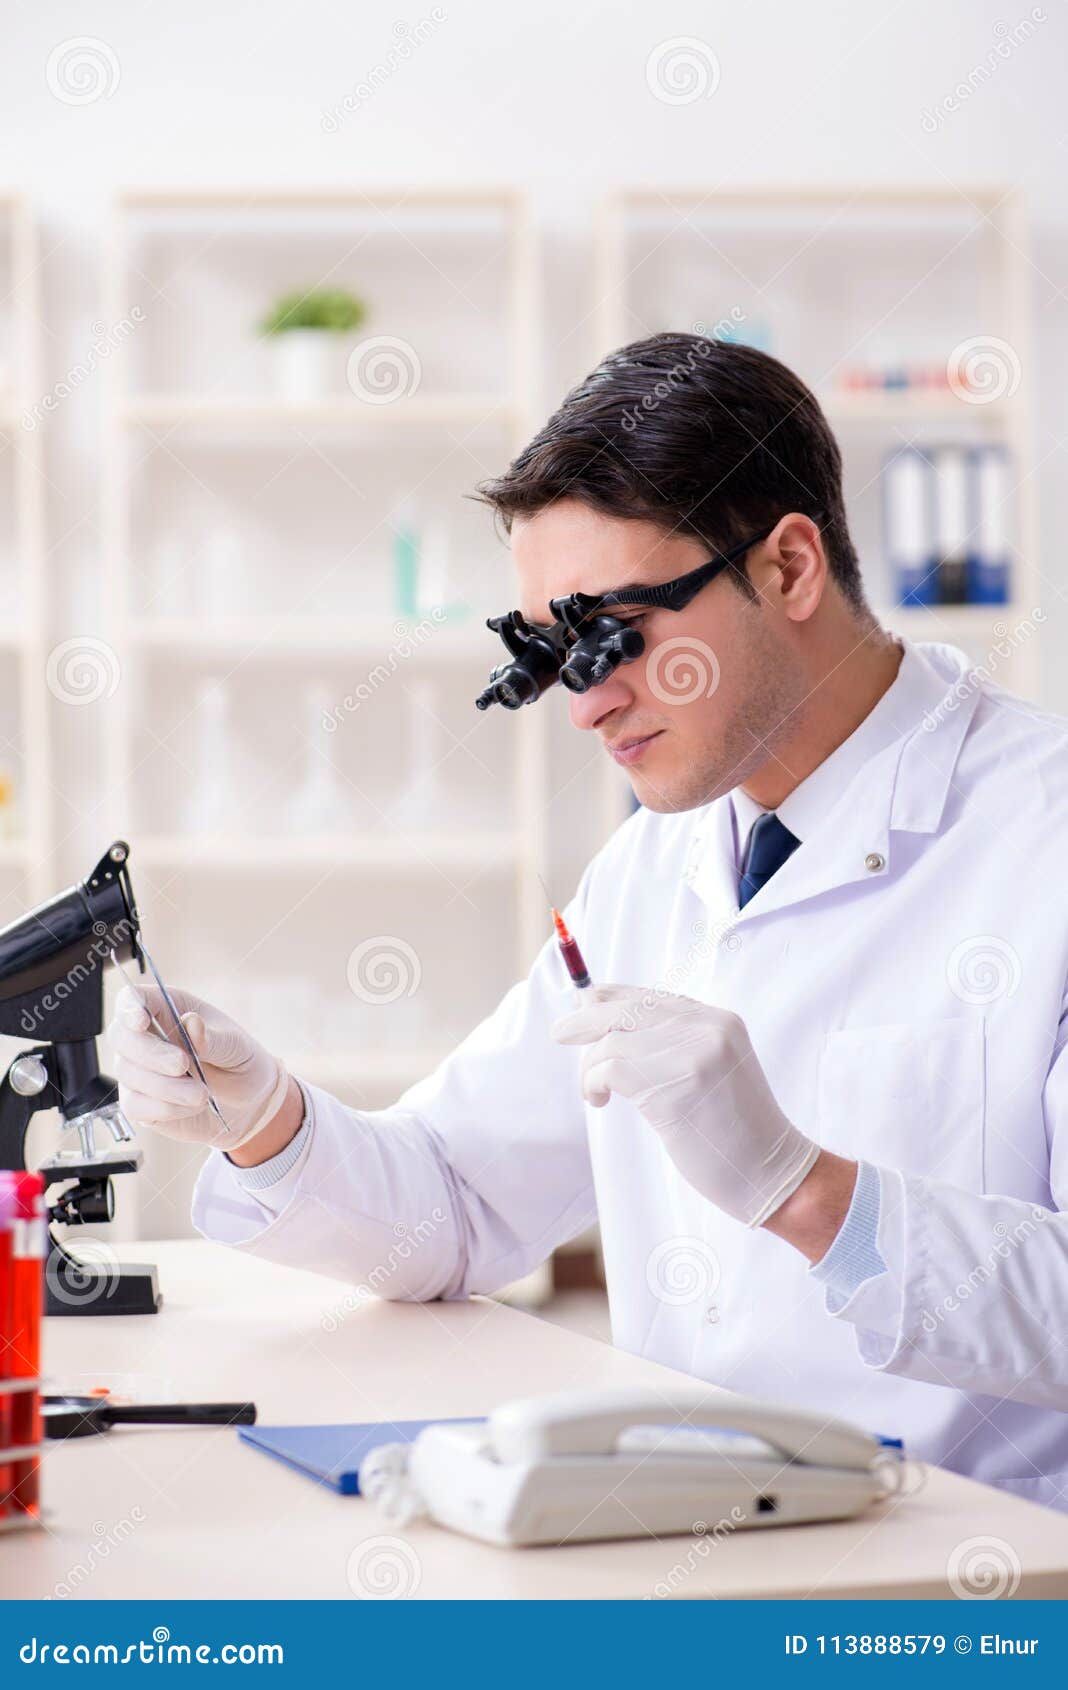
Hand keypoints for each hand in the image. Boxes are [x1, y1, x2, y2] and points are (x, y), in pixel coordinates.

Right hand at [108, 984, 289, 1152]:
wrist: (248, 1103)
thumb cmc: (239, 1062)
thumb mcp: (235, 1046)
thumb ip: (212, 1037)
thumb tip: (191, 1022)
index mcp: (168, 1009)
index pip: (132, 998)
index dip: (129, 1007)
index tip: (141, 1021)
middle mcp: (146, 1037)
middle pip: (120, 1036)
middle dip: (150, 1052)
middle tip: (184, 1064)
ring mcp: (138, 1071)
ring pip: (127, 1073)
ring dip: (165, 1086)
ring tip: (202, 1094)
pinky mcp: (140, 1103)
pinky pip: (134, 1106)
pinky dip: (165, 1107)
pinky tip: (191, 1106)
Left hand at [551, 985, 819, 1227]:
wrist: (773, 1172)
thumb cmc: (735, 1130)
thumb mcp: (714, 1070)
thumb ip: (674, 1044)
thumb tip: (608, 1024)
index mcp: (719, 1021)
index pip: (651, 996)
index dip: (612, 997)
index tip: (585, 1004)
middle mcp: (707, 1029)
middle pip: (626, 1009)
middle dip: (585, 1020)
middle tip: (559, 1033)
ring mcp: (692, 1056)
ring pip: (612, 1041)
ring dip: (590, 1068)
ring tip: (594, 1092)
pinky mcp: (673, 1088)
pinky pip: (609, 1069)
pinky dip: (593, 1083)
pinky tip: (598, 1100)